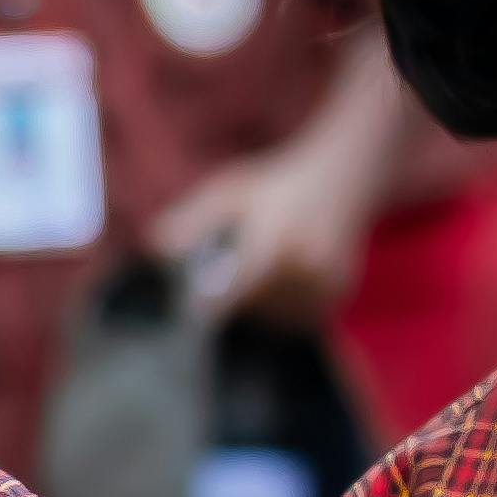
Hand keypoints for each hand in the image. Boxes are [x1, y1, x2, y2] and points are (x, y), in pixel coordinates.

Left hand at [153, 116, 389, 332]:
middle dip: (235, 296)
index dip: (211, 306)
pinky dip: (282, 308)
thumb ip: (193, 220)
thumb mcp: (229, 193)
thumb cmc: (273, 188)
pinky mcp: (339, 293)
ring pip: (274, 316)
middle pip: (252, 306)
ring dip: (258, 305)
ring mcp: (328, 281)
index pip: (238, 288)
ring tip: (264, 267)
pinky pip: (297, 318)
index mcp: (278, 238)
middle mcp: (308, 264)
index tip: (190, 312)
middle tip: (233, 270)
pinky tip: (282, 279)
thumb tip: (156, 248)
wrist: (339, 179)